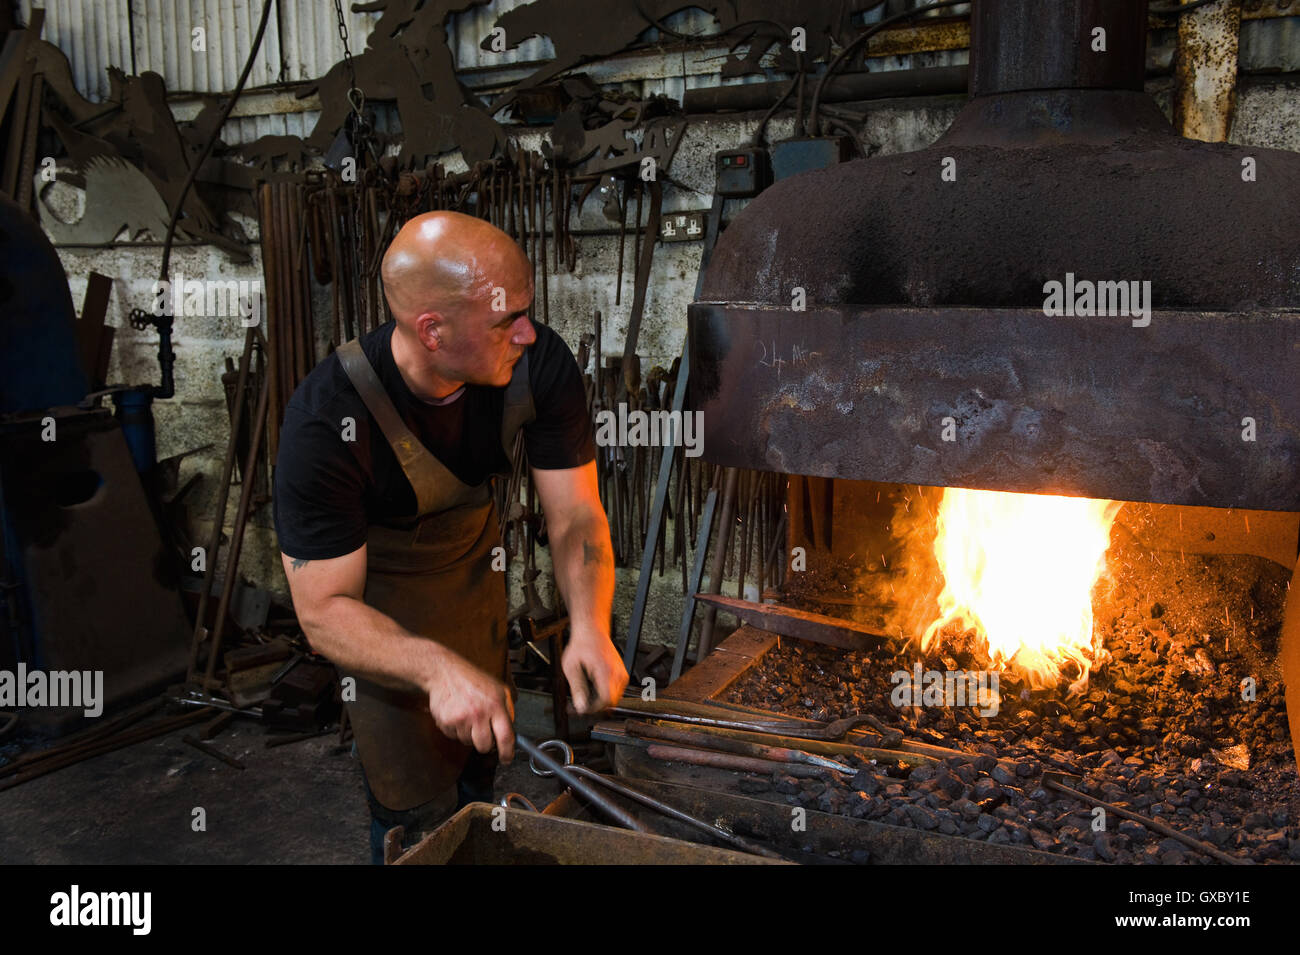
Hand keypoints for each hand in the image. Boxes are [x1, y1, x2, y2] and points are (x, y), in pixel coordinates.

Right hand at [424, 646, 514, 762]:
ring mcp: (461, 719)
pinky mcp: (446, 722)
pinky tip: (457, 715)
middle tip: (484, 734)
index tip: (506, 758)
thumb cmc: (473, 680)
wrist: (445, 673)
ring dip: (470, 735)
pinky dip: (457, 730)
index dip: (507, 752)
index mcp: (495, 705)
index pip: (505, 737)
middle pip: (485, 746)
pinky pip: (454, 737)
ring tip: (468, 716)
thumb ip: (508, 709)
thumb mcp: (499, 689)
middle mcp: (478, 713)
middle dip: (486, 745)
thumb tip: (512, 731)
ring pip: (468, 742)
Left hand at [561, 629, 628, 713]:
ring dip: (600, 700)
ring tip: (585, 696)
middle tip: (581, 705)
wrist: (592, 631)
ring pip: (615, 698)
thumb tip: (581, 707)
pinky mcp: (622, 673)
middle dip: (596, 706)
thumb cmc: (581, 645)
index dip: (594, 709)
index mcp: (605, 671)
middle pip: (612, 701)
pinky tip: (593, 688)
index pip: (606, 700)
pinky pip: (616, 690)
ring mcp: (621, 673)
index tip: (583, 709)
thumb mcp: (571, 668)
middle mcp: (617, 673)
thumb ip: (577, 689)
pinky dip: (605, 693)